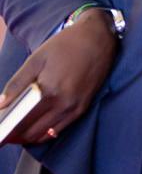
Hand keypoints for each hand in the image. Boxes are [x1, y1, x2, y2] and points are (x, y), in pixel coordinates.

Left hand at [0, 8, 117, 144]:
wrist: (99, 38)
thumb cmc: (66, 45)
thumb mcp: (36, 59)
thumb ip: (16, 84)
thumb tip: (0, 104)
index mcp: (48, 91)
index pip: (21, 122)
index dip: (7, 129)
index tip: (1, 130)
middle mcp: (63, 104)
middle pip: (33, 133)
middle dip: (17, 134)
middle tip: (8, 128)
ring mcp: (75, 107)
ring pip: (47, 134)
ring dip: (31, 135)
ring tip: (21, 127)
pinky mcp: (84, 106)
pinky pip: (62, 128)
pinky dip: (48, 131)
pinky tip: (39, 125)